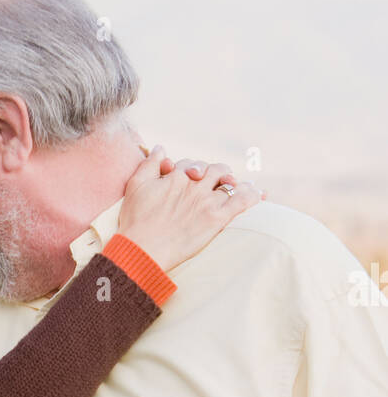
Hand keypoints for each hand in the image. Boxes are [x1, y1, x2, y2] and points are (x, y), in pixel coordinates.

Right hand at [118, 146, 263, 270]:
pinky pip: (242, 201)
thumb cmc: (135, 220)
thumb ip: (150, 164)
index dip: (192, 169)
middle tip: (220, 180)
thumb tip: (160, 148)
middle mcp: (194, 185)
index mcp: (176, 176)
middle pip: (214, 170)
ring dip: (236, 182)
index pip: (191, 164)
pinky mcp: (216, 218)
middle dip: (217, 173)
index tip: (192, 175)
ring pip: (230, 183)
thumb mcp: (136, 185)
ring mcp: (207, 201)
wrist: (142, 249)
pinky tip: (261, 195)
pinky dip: (253, 196)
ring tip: (241, 185)